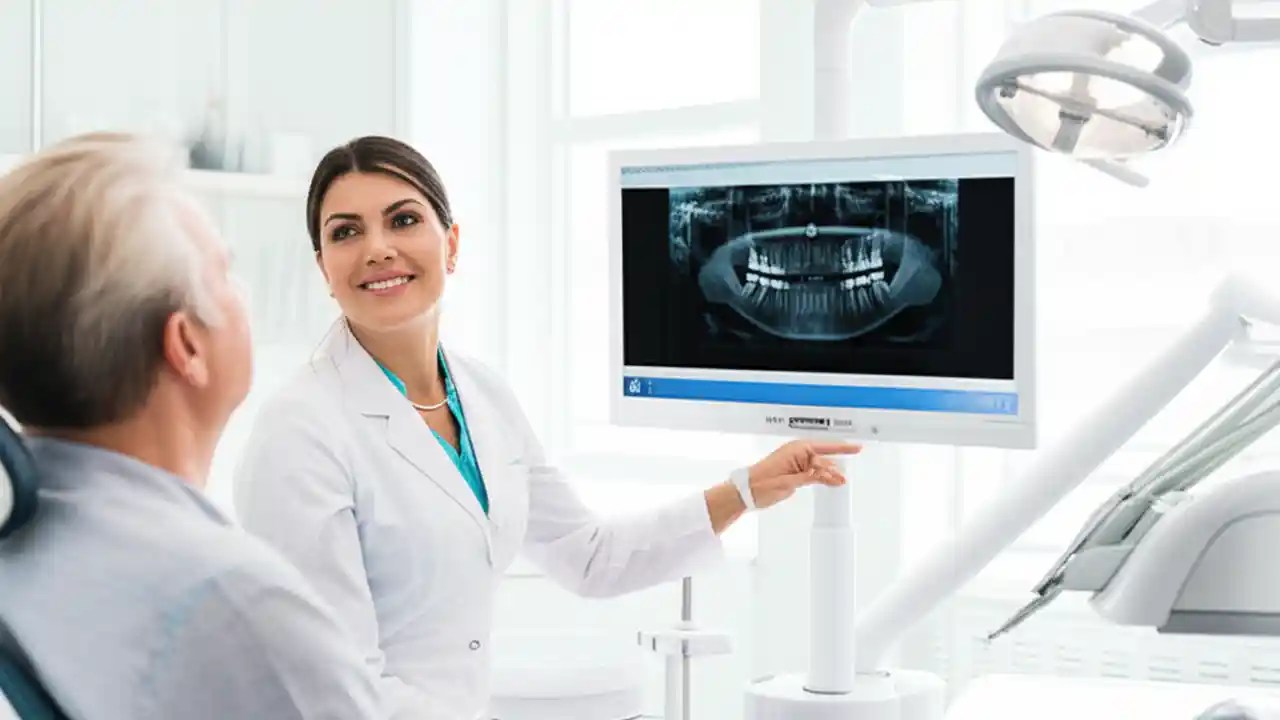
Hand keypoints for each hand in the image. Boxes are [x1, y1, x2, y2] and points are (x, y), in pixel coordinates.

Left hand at [744, 439, 861, 509]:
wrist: (748, 491)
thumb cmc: (763, 482)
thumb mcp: (788, 481)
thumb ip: (809, 476)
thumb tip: (827, 473)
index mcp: (797, 450)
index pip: (825, 448)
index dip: (842, 448)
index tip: (857, 448)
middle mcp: (798, 454)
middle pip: (824, 459)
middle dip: (834, 467)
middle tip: (843, 479)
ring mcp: (797, 464)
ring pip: (820, 468)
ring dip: (830, 474)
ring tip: (841, 482)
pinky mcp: (796, 474)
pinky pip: (814, 474)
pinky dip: (823, 478)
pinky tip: (832, 482)